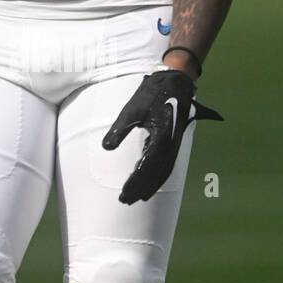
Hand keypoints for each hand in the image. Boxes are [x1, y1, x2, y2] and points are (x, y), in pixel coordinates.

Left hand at [102, 69, 221, 204]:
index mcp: (161, 138)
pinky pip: (167, 166)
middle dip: (140, 189)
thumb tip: (106, 148)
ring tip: (136, 198)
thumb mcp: (132, 109)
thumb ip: (120, 129)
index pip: (146, 167)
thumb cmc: (152, 93)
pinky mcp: (174, 143)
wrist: (176, 81)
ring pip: (163, 172)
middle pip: (156, 174)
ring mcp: (174, 145)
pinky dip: (158, 178)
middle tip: (125, 201)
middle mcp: (171, 145)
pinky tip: (149, 183)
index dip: (134, 183)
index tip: (123, 194)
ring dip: (150, 187)